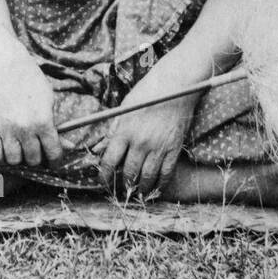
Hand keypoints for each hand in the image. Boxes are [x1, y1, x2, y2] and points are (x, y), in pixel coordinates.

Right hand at [0, 49, 61, 169]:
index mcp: (43, 121)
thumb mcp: (49, 101)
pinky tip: (6, 151)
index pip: (53, 153)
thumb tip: (67, 146)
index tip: (54, 161)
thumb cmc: (32, 82)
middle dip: (37, 158)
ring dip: (19, 159)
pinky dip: (1, 158)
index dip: (55, 161)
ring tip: (21, 150)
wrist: (7, 67)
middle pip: (33, 159)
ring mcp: (7, 129)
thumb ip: (55, 126)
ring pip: (14, 161)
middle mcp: (25, 129)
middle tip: (36, 151)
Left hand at [96, 57, 200, 196]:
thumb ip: (113, 129)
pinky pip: (166, 173)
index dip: (104, 176)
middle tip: (121, 190)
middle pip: (128, 173)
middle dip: (122, 185)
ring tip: (137, 193)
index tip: (103, 182)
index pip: (109, 161)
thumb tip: (101, 148)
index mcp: (125, 130)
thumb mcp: (124, 107)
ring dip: (140, 189)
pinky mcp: (174, 148)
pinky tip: (155, 188)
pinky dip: (160, 184)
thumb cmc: (147, 93)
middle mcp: (140, 142)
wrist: (176, 85)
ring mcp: (158, 147)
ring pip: (146, 177)